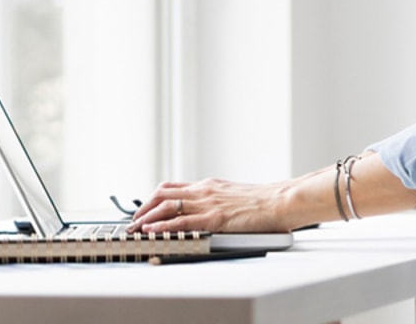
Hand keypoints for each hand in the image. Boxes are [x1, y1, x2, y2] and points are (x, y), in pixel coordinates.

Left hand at [127, 178, 293, 233]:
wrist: (283, 200)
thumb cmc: (266, 201)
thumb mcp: (235, 196)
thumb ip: (219, 200)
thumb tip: (210, 210)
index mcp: (210, 185)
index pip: (172, 187)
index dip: (152, 198)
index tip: (143, 209)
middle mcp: (205, 190)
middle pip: (162, 193)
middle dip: (143, 207)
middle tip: (133, 221)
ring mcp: (209, 203)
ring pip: (167, 205)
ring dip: (146, 217)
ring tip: (135, 227)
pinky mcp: (215, 218)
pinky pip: (182, 221)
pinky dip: (162, 225)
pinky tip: (151, 231)